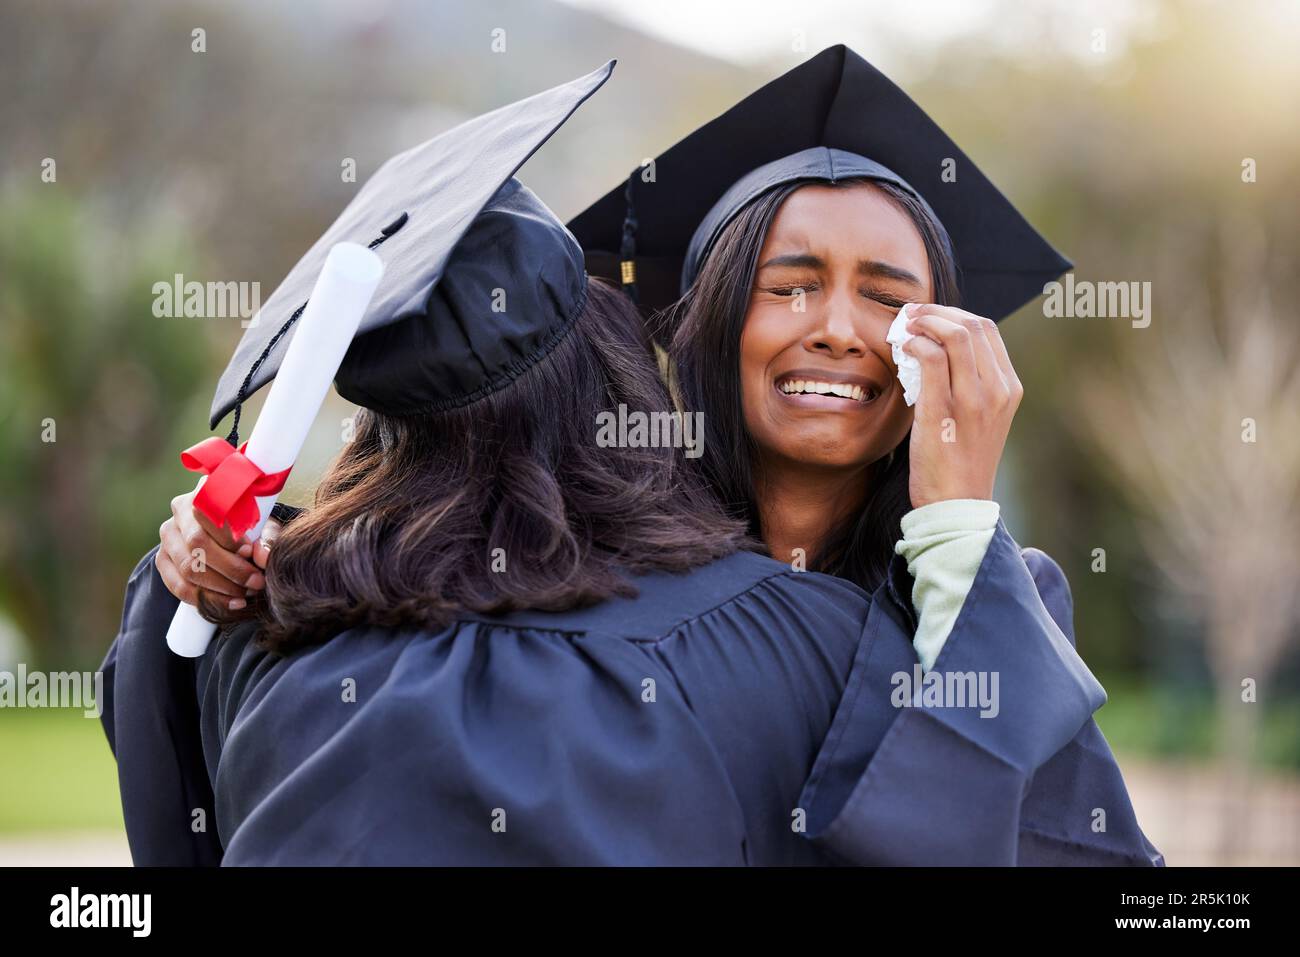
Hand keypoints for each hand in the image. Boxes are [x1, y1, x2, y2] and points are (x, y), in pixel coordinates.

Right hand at [155, 490, 282, 608]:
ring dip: (220, 588)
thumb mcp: (264, 526)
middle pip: (197, 544)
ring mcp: (168, 536)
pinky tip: (229, 603)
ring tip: (245, 594)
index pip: (210, 514)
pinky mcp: (162, 559)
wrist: (229, 534)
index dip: (229, 537)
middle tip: (256, 582)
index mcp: (204, 492)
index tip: (250, 553)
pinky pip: (178, 585)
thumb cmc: (250, 525)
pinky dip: (205, 599)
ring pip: (188, 568)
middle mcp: (179, 511)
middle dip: (231, 569)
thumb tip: (262, 557)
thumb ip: (267, 538)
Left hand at [900, 304, 1022, 507]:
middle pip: (973, 325)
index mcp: (1009, 389)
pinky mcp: (944, 410)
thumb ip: (968, 385)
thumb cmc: (959, 463)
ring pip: (955, 335)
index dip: (955, 314)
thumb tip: (935, 351)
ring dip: (925, 322)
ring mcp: (974, 399)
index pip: (987, 331)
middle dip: (938, 312)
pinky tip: (902, 348)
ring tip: (904, 327)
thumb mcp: (978, 419)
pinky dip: (915, 343)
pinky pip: (931, 358)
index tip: (930, 316)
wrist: (957, 505)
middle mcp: (998, 390)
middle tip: (912, 315)